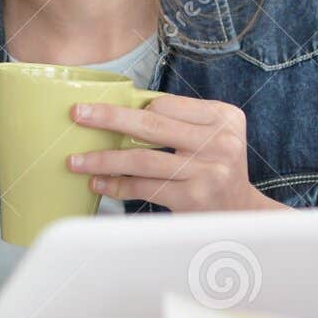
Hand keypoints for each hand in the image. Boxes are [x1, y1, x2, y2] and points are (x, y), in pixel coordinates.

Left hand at [66, 95, 287, 211]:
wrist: (242, 213)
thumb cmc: (215, 168)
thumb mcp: (211, 137)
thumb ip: (179, 122)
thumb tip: (120, 110)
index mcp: (223, 117)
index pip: (165, 104)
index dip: (131, 108)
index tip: (101, 110)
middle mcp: (219, 141)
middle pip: (151, 124)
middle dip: (108, 118)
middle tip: (77, 114)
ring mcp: (207, 170)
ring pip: (142, 159)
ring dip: (103, 159)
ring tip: (76, 160)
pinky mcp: (193, 197)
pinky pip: (144, 187)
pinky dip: (117, 185)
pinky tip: (98, 183)